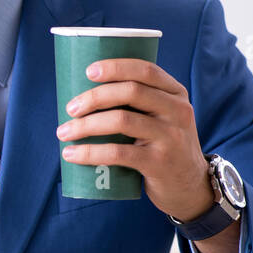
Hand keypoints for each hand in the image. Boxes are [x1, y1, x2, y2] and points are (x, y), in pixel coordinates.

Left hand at [55, 57, 212, 221]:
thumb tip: (83, 92)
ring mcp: (171, 137)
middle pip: (131, 92)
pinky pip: (119, 153)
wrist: (190, 186)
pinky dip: (90, 152)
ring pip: (121, 120)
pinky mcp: (159, 163)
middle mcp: (178, 111)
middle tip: (70, 108)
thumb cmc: (162, 145)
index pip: (146, 70)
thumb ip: (138, 102)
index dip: (116, 67)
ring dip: (85, 125)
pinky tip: (71, 154)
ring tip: (63, 132)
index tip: (88, 71)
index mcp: (176, 94)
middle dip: (94, 97)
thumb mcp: (162, 117)